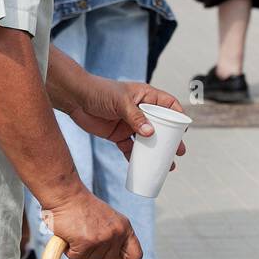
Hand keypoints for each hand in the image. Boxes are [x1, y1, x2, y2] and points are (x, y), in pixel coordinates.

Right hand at [39, 187, 141, 258]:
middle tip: (84, 238)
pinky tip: (69, 235)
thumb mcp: (106, 220)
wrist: (66, 194)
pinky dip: (70, 251)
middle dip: (93, 256)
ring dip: (80, 252)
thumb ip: (113, 237)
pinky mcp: (86, 242)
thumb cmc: (82, 207)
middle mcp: (116, 233)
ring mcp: (102, 238)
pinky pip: (77, 258)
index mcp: (124, 227)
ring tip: (77, 233)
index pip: (135, 254)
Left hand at [67, 76, 187, 162]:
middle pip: (161, 126)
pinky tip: (143, 167)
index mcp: (145, 96)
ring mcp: (129, 124)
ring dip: (156, 152)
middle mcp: (140, 110)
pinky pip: (130, 149)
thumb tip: (150, 134)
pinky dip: (136, 158)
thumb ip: (136, 117)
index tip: (184, 130)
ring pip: (147, 140)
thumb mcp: (120, 103)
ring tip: (167, 165)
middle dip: (171, 140)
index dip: (177, 115)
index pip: (168, 104)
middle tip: (179, 152)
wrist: (75, 99)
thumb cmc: (99, 92)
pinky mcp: (117, 135)